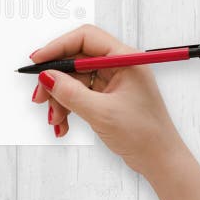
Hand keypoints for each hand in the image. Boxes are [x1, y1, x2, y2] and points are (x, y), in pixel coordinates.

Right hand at [30, 25, 182, 175]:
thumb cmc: (145, 135)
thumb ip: (71, 93)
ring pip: (74, 79)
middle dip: (55, 79)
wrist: (160, 161)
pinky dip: (67, 107)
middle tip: (40, 95)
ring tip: (55, 118)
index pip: (85, 38)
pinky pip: (78, 94)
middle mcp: (118, 66)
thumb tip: (47, 77)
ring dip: (59, 98)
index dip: (58, 46)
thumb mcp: (102, 113)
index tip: (38, 60)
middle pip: (75, 60)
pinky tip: (63, 124)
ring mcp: (112, 81)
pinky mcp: (106, 96)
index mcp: (125, 59)